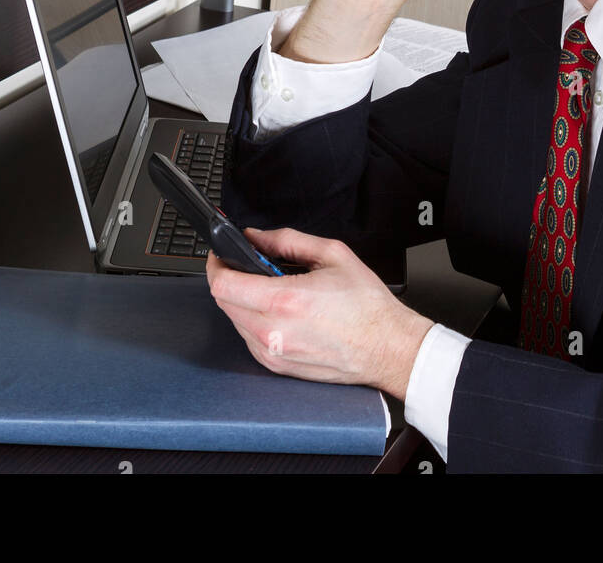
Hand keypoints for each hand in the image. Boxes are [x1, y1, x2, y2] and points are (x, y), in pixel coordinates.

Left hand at [205, 227, 433, 400]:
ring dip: (242, 301)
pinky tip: (278, 312)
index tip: (221, 254)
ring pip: (234, 321)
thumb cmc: (367, 306)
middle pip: (223, 302)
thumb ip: (287, 240)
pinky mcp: (276, 366)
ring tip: (270, 290)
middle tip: (247, 267)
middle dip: (229, 279)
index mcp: (284, 300)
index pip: (223, 284)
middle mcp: (273, 331)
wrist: (386, 346)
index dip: (217, 264)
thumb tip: (257, 236)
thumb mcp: (332, 254)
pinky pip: (249, 338)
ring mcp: (272, 352)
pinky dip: (254, 321)